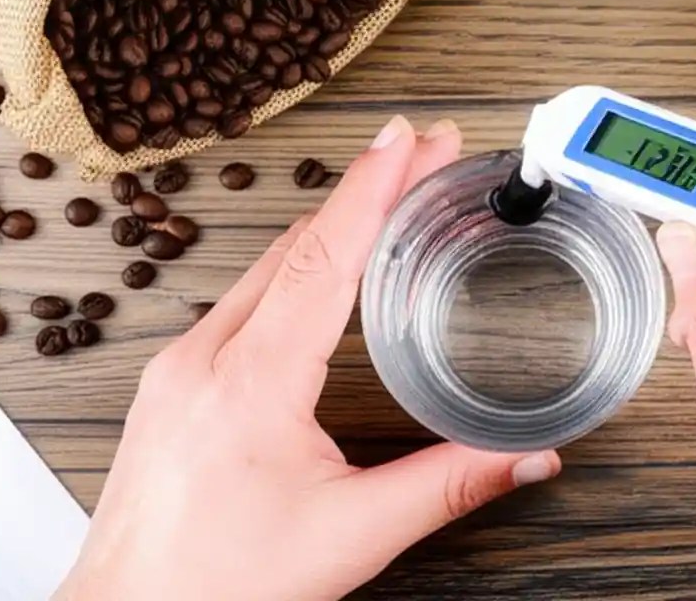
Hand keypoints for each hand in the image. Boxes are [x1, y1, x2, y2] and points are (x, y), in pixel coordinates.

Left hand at [54, 117, 560, 600]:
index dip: (373, 189)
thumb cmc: (215, 586)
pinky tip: (318, 272)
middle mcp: (205, 359)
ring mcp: (180, 367)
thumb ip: (447, 487)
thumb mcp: (351, 536)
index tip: (408, 140)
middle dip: (365, 188)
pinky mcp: (172, 383)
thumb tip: (523, 458)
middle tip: (421, 153)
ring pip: (263, 266)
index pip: (323, 257)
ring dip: (328, 224)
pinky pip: (240, 298)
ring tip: (385, 199)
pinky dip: (293, 265)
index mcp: (251, 382)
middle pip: (295, 243)